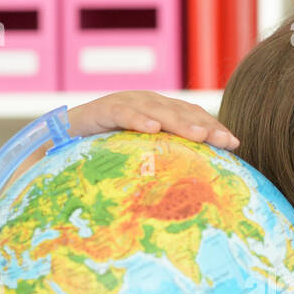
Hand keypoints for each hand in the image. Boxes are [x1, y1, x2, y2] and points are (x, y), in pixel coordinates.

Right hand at [66, 90, 238, 149]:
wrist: (59, 138)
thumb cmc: (101, 151)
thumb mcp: (137, 155)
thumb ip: (161, 161)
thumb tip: (193, 191)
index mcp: (157, 111)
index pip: (191, 116)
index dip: (213, 127)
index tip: (234, 145)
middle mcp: (143, 102)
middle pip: (180, 111)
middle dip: (205, 125)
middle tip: (226, 141)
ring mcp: (122, 104)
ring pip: (156, 110)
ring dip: (179, 122)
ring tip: (199, 135)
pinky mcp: (99, 111)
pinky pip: (121, 113)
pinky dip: (137, 120)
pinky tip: (152, 129)